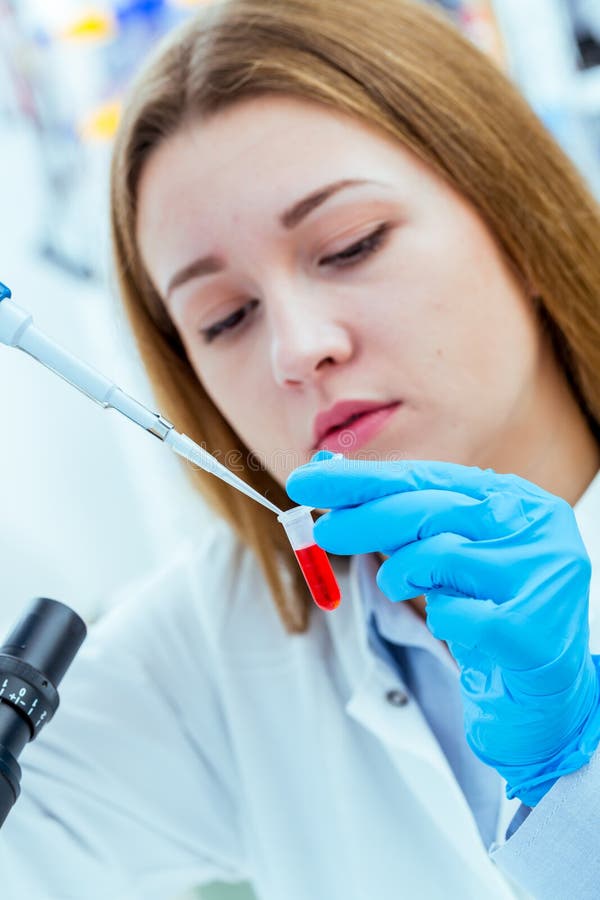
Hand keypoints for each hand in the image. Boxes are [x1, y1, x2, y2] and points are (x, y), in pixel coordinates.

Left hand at [286, 453, 599, 804]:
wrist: (544, 693)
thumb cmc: (489, 610)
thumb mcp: (447, 554)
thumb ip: (403, 517)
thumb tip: (328, 475)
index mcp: (516, 498)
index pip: (428, 478)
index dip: (363, 479)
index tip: (306, 481)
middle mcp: (536, 527)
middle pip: (428, 510)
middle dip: (365, 521)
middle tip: (324, 533)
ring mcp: (542, 575)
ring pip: (437, 556)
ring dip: (407, 578)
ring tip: (411, 590)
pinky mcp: (534, 630)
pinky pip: (453, 614)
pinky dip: (443, 620)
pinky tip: (461, 626)